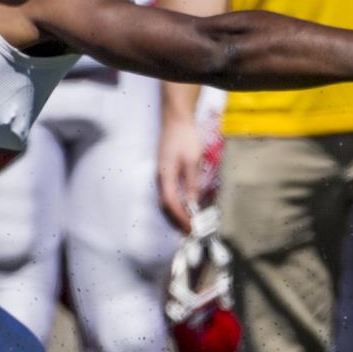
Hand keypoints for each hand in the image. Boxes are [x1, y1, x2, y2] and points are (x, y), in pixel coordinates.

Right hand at [157, 111, 206, 233]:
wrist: (176, 119)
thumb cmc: (184, 137)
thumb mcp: (192, 160)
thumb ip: (191, 183)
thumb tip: (192, 203)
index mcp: (165, 176)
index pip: (172, 203)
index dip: (181, 217)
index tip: (192, 227)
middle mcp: (160, 178)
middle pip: (166, 206)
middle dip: (177, 220)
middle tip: (191, 232)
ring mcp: (161, 175)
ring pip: (166, 201)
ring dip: (176, 214)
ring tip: (188, 224)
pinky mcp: (166, 172)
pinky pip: (169, 193)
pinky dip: (176, 204)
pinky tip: (185, 207)